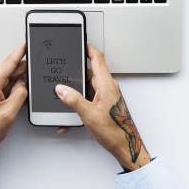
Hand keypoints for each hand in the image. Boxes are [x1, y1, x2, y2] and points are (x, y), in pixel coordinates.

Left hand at [0, 43, 27, 169]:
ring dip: (21, 84)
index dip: (19, 52)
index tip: (27, 42)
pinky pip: (9, 89)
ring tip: (29, 92)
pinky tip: (22, 100)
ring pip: (12, 80)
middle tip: (38, 72)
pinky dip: (17, 92)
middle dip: (25, 71)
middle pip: (12, 70)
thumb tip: (25, 84)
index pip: (9, 62)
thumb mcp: (9, 112)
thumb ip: (20, 94)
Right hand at [54, 44, 150, 171]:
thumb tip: (62, 89)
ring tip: (66, 98)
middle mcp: (108, 87)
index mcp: (106, 84)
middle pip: (90, 72)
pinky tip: (73, 115)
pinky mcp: (106, 105)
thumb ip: (73, 100)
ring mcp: (107, 96)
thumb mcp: (89, 114)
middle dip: (76, 73)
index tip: (79, 42)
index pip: (97, 58)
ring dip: (77, 91)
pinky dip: (80, 103)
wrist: (126, 146)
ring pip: (89, 86)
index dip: (88, 48)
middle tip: (64, 72)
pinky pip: (90, 98)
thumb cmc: (115, 131)